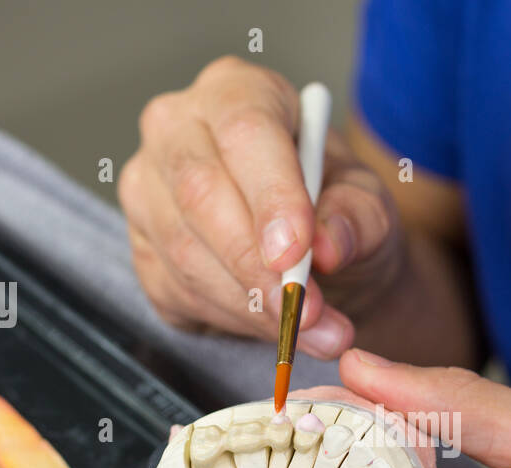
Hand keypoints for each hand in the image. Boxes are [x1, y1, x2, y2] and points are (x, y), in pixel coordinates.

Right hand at [119, 57, 405, 358]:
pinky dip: (230, 321)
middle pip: (200, 193)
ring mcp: (148, 189)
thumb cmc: (336, 211)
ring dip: (249, 306)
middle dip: (255, 265)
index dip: (271, 195)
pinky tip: (269, 325)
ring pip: (184, 253)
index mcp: (238, 93)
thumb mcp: (368, 206)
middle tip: (303, 311)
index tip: (298, 252)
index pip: (245, 132)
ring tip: (306, 330)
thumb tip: (326, 246)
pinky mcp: (141, 248)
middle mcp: (177, 129)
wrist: (314, 257)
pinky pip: (177, 292)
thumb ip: (357, 219)